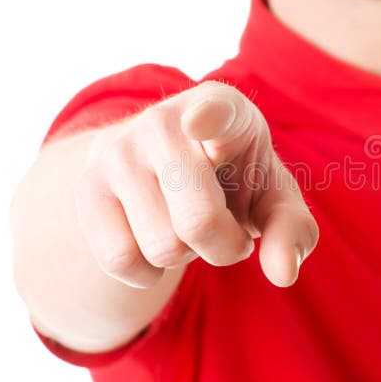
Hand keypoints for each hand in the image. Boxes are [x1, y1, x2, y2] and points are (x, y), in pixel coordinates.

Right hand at [75, 80, 318, 288]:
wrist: (166, 166)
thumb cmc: (235, 179)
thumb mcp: (272, 195)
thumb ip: (292, 229)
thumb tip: (283, 274)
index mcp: (224, 108)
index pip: (214, 112)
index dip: (209, 120)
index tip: (201, 124)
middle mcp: (165, 119)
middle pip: (199, 223)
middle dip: (225, 246)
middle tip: (228, 228)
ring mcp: (119, 150)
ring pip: (163, 248)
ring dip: (187, 255)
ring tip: (188, 223)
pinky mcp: (89, 185)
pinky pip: (121, 259)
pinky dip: (149, 272)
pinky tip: (157, 241)